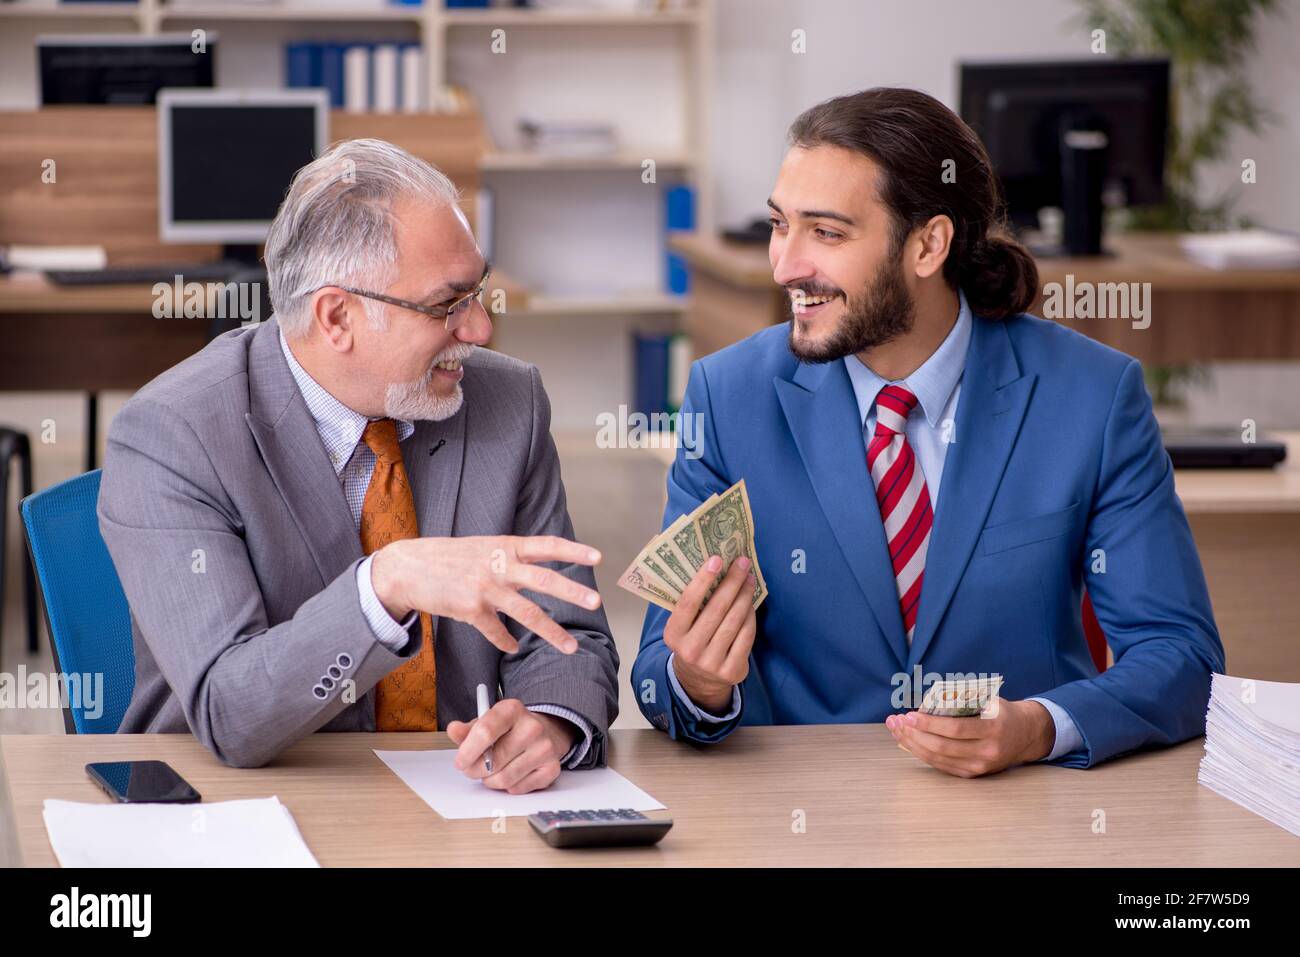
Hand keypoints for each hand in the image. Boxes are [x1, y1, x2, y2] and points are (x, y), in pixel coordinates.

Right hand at [370, 535, 601, 653]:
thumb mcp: (483, 547)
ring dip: (552, 632)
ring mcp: (486, 589)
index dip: (573, 551)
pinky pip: (497, 632)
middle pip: (544, 580)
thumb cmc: (448, 557)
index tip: (597, 557)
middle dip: (573, 592)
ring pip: (527, 613)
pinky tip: (514, 647)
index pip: (547, 545)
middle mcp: (499, 565)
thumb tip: (537, 568)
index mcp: (505, 546)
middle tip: (596, 602)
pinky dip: (507, 642)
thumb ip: (510, 557)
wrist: (408, 568)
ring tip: (571, 647)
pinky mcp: (470, 610)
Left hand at [446, 699, 574, 794]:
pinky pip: (518, 789)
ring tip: (490, 772)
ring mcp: (544, 748)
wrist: (543, 731)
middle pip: (493, 761)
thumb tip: (454, 730)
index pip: (485, 732)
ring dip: (490, 781)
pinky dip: (508, 787)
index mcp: (512, 709)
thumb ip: (467, 729)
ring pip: (504, 779)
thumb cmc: (508, 729)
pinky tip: (509, 774)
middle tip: (472, 769)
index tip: (460, 761)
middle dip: (475, 771)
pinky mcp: (552, 768)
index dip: (468, 752)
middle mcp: (532, 727)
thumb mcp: (486, 722)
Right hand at [664, 554, 756, 714]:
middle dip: (732, 582)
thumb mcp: (682, 627)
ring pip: (734, 621)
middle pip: (716, 609)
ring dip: (745, 596)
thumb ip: (692, 605)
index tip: (717, 559)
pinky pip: (746, 636)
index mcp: (673, 635)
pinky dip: (750, 616)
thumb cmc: (691, 641)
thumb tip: (715, 566)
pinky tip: (751, 603)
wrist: (698, 680)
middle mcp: (691, 650)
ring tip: (749, 579)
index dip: (703, 579)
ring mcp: (712, 663)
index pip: (689, 602)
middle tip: (742, 563)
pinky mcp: (732, 671)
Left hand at [886, 698, 1055, 777]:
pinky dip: (922, 754)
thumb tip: (927, 700)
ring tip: (896, 730)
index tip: (909, 715)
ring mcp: (979, 767)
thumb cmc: (1001, 712)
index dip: (929, 724)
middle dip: (914, 734)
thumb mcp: (989, 700)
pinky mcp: (972, 774)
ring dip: (912, 744)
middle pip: (942, 746)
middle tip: (895, 721)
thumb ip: (963, 700)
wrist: (1025, 735)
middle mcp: (987, 752)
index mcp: (993, 729)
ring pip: (938, 759)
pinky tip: (908, 742)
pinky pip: (942, 766)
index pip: (955, 729)